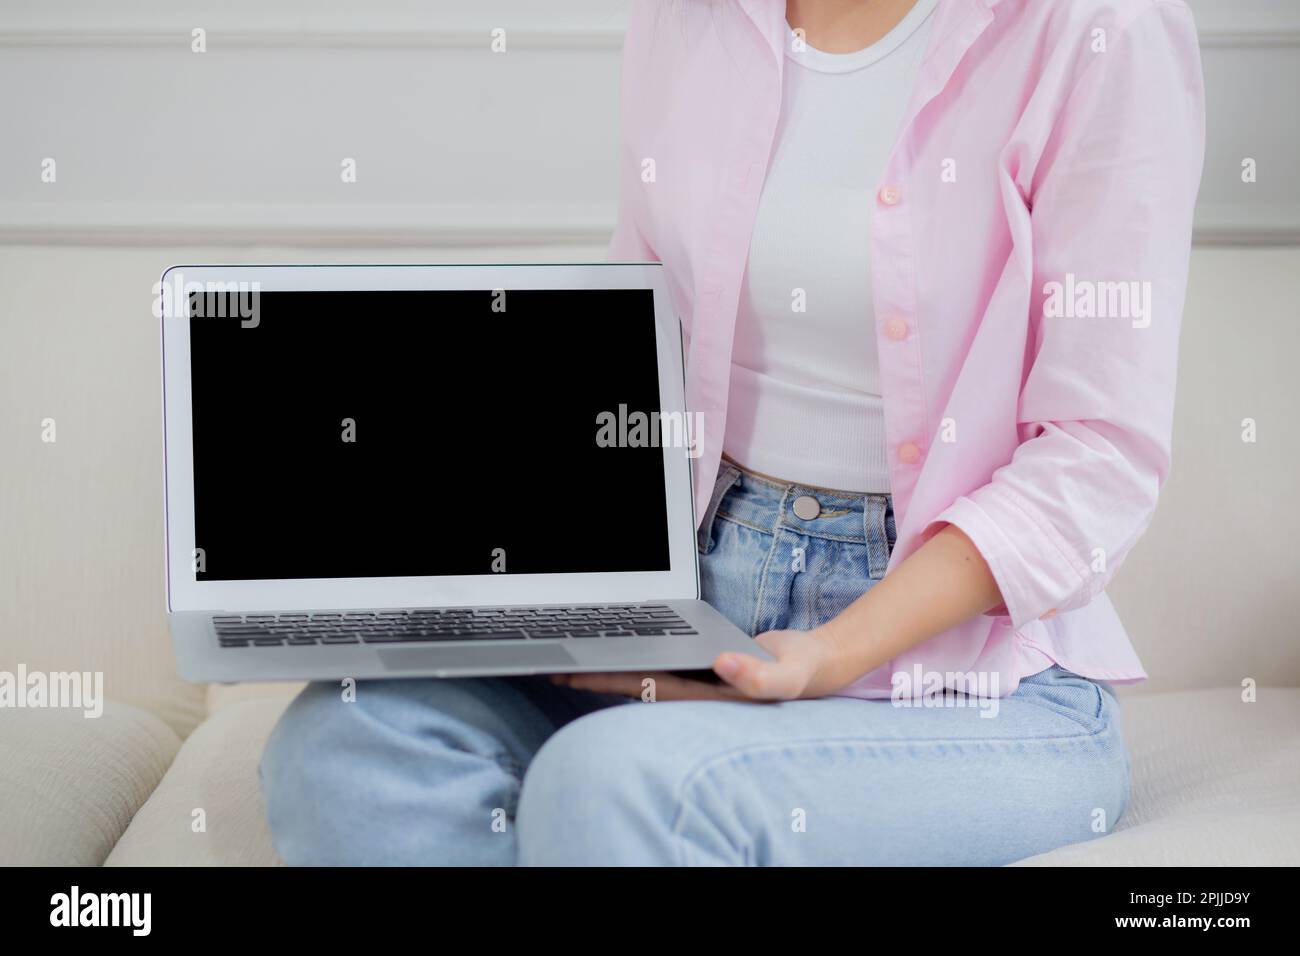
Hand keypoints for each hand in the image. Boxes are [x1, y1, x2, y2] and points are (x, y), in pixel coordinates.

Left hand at [550, 625, 846, 701]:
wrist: (813, 665)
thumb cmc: (799, 671)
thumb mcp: (786, 675)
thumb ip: (758, 676)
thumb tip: (721, 664)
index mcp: (708, 696)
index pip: (648, 687)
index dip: (611, 681)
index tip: (577, 674)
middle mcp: (695, 692)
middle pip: (635, 683)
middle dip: (596, 677)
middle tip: (554, 669)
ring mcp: (695, 681)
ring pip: (642, 676)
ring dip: (607, 670)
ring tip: (570, 663)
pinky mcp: (699, 667)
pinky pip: (657, 664)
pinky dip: (631, 658)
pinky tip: (613, 653)